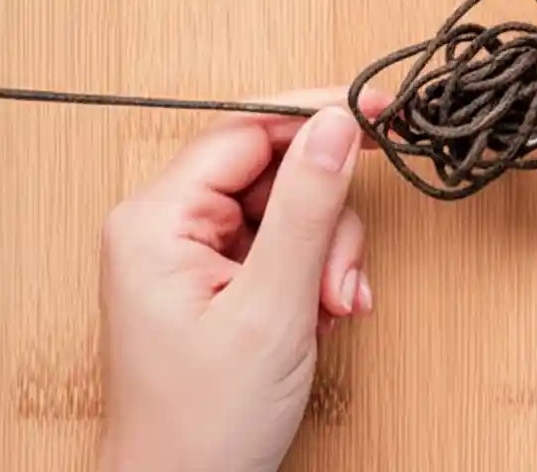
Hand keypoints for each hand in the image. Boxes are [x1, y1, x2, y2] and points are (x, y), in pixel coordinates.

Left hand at [97, 87, 388, 471]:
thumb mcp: (273, 307)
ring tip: (330, 313)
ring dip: (325, 258)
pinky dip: (312, 279)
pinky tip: (319, 320)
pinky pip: (279, 250)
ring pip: (286, 214)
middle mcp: (165, 226)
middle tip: (340, 280)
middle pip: (272, 174)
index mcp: (156, 219)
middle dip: (324, 223)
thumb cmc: (204, 423)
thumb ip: (308, 207)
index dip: (316, 116)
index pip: (247, 131)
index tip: (380, 113)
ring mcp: (189, 256)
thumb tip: (337, 125)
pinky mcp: (213, 282)